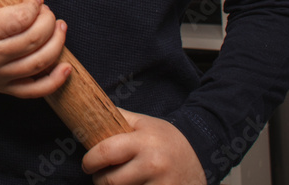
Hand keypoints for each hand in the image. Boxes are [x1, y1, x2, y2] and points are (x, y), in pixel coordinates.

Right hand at [0, 0, 70, 97]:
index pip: (20, 19)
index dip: (34, 6)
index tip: (35, 1)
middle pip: (34, 40)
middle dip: (49, 21)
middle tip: (47, 12)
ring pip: (40, 62)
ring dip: (58, 42)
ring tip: (59, 27)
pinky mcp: (4, 88)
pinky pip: (36, 90)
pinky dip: (55, 80)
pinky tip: (67, 66)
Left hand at [82, 109, 206, 184]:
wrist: (201, 162)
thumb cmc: (168, 141)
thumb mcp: (146, 124)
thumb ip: (120, 118)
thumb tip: (90, 111)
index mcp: (145, 140)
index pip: (106, 151)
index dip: (90, 160)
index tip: (87, 164)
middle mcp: (153, 163)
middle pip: (110, 180)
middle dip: (100, 180)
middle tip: (100, 177)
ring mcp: (160, 184)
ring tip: (119, 182)